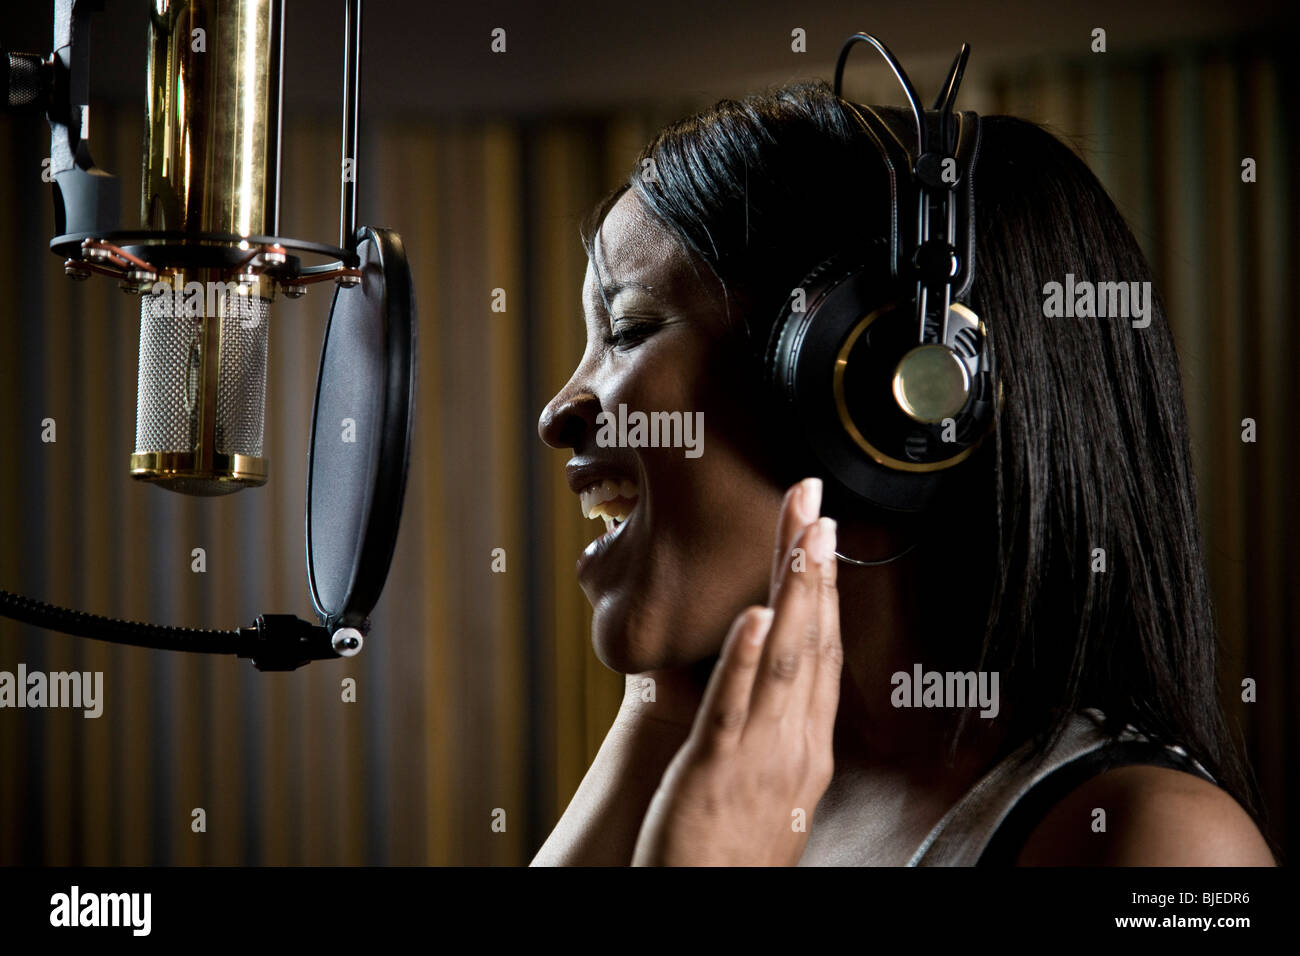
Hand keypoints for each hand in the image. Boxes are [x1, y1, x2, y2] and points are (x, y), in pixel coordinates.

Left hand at [631, 477, 841, 865]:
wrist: (709, 908)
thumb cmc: (730, 851)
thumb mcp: (772, 784)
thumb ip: (777, 729)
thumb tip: (771, 677)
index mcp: (807, 744)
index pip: (822, 649)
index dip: (823, 588)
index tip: (820, 535)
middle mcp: (795, 744)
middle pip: (811, 639)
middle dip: (813, 567)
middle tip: (814, 502)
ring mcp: (760, 755)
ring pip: (784, 660)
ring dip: (793, 592)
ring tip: (799, 534)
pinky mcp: (717, 770)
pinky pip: (734, 707)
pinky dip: (744, 658)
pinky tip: (752, 615)